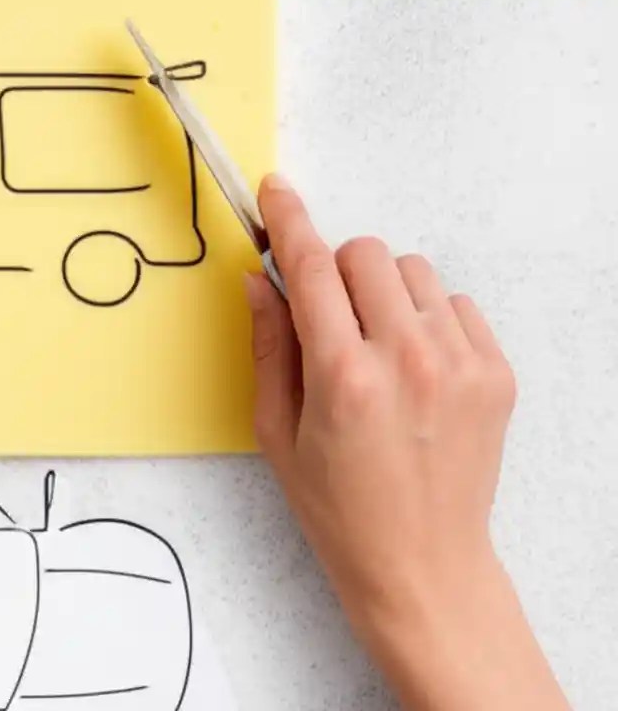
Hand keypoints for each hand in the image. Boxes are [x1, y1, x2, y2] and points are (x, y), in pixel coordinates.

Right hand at [246, 175, 566, 709]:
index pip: (312, 268)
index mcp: (343, 376)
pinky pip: (455, 304)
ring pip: (413, 271)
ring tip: (374, 349)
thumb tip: (260, 281)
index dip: (289, 221)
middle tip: (326, 319)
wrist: (422, 563)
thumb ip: (269, 348)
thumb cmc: (340, 508)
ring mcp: (460, 364)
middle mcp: (408, 359)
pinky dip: (428, 319)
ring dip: (383, 293)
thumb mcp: (277, 434)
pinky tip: (413, 368)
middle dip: (335, 272)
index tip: (275, 192)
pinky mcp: (496, 373)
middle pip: (366, 254)